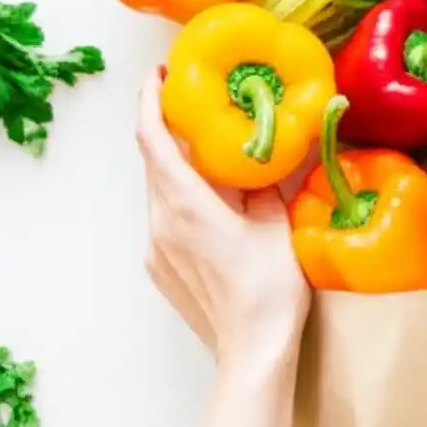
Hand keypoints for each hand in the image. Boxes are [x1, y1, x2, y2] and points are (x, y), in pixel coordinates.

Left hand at [136, 68, 308, 361]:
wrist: (253, 351)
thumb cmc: (269, 289)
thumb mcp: (277, 224)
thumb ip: (264, 183)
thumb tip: (270, 152)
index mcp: (186, 205)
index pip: (153, 140)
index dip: (149, 102)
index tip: (158, 75)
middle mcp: (160, 223)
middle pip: (155, 162)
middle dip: (170, 129)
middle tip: (197, 103)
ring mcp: (156, 249)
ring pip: (161, 192)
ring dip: (182, 168)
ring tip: (216, 154)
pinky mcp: (161, 267)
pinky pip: (167, 219)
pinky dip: (185, 199)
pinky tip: (217, 204)